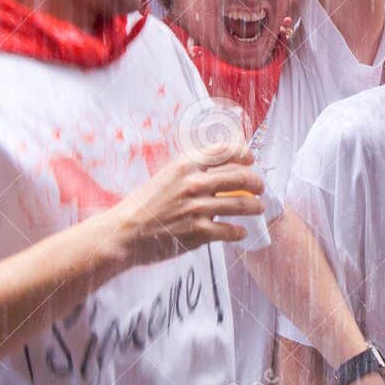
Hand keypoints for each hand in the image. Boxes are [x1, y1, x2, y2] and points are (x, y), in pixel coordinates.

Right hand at [105, 151, 263, 267]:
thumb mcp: (165, 177)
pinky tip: (241, 232)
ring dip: (254, 206)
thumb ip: (190, 171)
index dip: (243, 153)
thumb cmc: (143, 205)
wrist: (125, 233)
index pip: (223, 151)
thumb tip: (216, 169)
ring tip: (258, 208)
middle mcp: (194, 184)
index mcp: (185, 166)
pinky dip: (239, 232)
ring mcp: (197, 209)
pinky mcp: (198, 232)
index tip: (251, 159)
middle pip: (239, 177)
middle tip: (260, 187)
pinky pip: (229, 230)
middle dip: (256, 182)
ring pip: (240, 204)